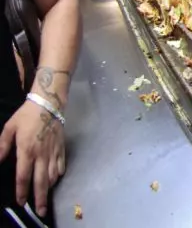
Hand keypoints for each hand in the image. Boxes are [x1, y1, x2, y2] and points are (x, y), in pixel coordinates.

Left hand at [0, 101, 65, 216]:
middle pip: (41, 181)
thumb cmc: (26, 115)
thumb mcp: (9, 128)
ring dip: (49, 188)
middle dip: (40, 198)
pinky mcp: (62, 147)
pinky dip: (58, 175)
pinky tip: (55, 178)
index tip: (21, 202)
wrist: (49, 103)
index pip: (23, 176)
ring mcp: (53, 152)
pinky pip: (61, 165)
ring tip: (45, 196)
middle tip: (41, 211)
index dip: (22, 191)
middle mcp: (41, 155)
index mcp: (26, 151)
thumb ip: (2, 146)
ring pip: (53, 175)